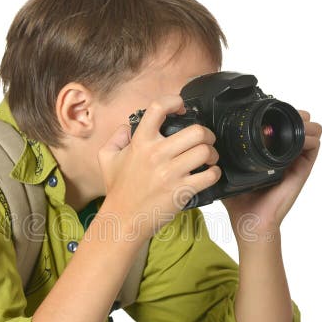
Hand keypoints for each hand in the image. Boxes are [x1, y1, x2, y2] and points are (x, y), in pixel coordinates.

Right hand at [97, 95, 221, 242]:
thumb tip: (128, 126)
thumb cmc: (118, 189)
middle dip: (206, 134)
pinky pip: (209, 175)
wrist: (123, 219)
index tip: (181, 108)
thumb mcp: (107, 158)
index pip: (158, 108)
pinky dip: (214, 173)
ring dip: (212, 153)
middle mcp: (156, 154)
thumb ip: (116, 137)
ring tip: (209, 158)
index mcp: (140, 142)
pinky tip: (209, 174)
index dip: (174, 101)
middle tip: (205, 140)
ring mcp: (170, 173)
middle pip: (196, 131)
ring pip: (205, 151)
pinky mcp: (181, 191)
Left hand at [221, 109, 321, 235]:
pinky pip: (313, 147)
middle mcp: (283, 155)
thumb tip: (203, 142)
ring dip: (304, 123)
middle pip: (297, 123)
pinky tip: (297, 137)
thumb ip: (220, 156)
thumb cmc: (239, 201)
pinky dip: (310, 137)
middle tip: (280, 113)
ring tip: (292, 122)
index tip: (268, 106)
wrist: (250, 221)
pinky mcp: (301, 170)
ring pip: (310, 131)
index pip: (279, 125)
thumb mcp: (227, 171)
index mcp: (268, 153)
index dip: (278, 112)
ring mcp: (294, 161)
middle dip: (292, 113)